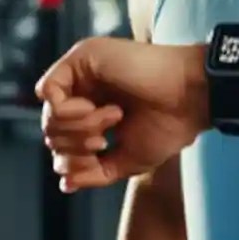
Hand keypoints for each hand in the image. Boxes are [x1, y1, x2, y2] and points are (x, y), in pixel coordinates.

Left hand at [34, 36, 207, 191]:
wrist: (191, 99)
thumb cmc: (169, 125)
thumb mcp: (127, 159)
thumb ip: (94, 171)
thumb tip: (64, 182)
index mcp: (97, 109)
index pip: (62, 141)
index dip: (73, 158)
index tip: (102, 154)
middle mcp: (87, 88)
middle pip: (51, 130)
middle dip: (74, 146)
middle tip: (104, 141)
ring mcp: (84, 71)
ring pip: (47, 114)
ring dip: (78, 128)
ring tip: (112, 119)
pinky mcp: (83, 56)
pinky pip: (49, 91)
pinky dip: (69, 112)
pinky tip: (97, 109)